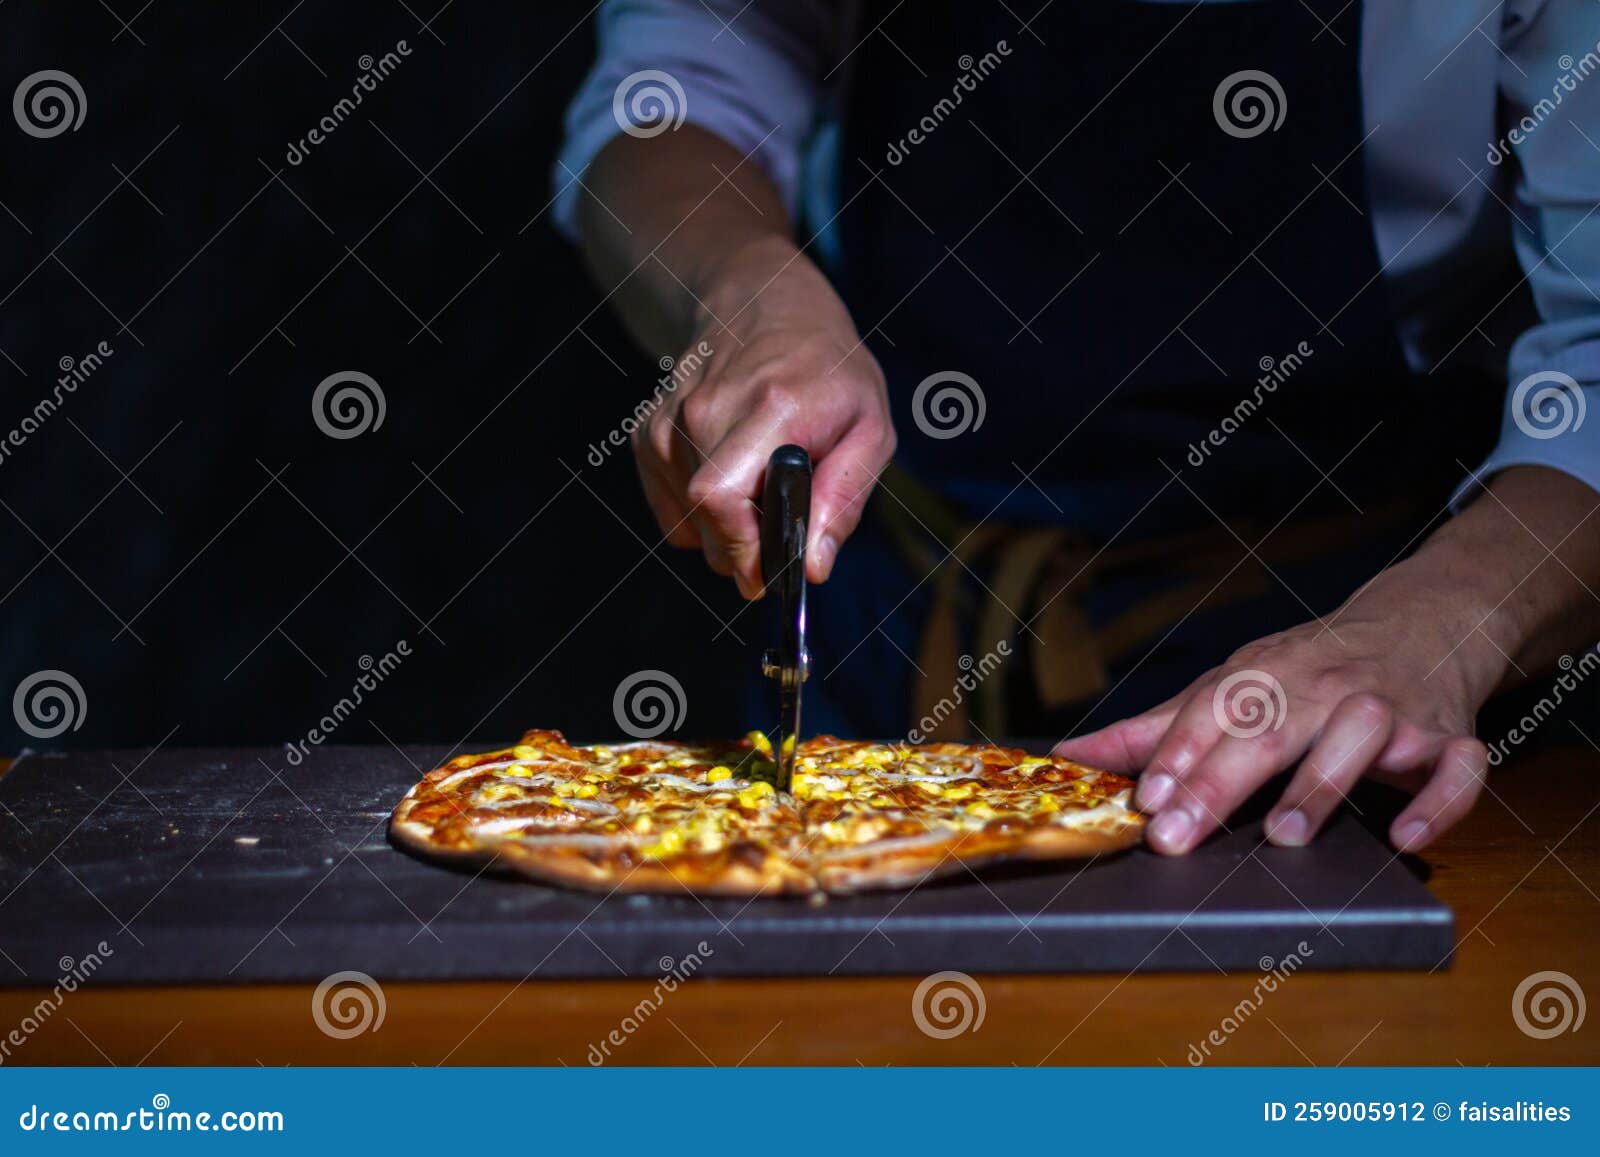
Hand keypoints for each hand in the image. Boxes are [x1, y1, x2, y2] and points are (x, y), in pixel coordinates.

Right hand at [634, 238, 894, 597]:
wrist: (764, 306)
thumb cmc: (828, 373)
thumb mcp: (870, 428)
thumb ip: (845, 499)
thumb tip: (812, 567)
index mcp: (770, 405)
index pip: (722, 498)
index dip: (745, 550)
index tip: (776, 571)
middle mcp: (706, 410)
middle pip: (708, 522)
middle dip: (748, 551)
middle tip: (783, 534)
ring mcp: (668, 421)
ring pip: (691, 526)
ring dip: (730, 533)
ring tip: (763, 491)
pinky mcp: (647, 435)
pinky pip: (674, 514)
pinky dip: (703, 519)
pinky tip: (733, 481)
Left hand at [1054, 564, 1507, 854]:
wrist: (1421, 622)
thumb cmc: (1309, 669)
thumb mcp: (1229, 688)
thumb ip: (1155, 730)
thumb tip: (1069, 755)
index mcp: (1266, 676)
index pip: (1214, 711)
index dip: (1178, 755)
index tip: (1147, 798)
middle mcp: (1326, 686)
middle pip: (1271, 728)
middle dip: (1221, 780)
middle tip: (1179, 834)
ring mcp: (1393, 710)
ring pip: (1362, 736)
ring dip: (1323, 783)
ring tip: (1283, 835)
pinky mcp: (1452, 737)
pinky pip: (1456, 768)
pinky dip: (1437, 801)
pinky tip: (1403, 835)